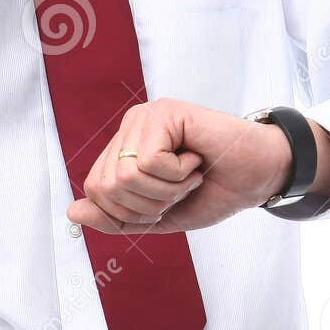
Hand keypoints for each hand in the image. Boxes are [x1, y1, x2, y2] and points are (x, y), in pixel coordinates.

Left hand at [67, 98, 305, 233]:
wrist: (257, 176)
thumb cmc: (213, 192)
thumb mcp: (158, 217)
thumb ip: (116, 217)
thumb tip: (72, 211)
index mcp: (123, 151)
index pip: (96, 192)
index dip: (131, 212)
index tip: (167, 201)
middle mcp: (129, 129)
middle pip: (106, 187)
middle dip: (149, 203)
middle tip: (181, 187)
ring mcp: (145, 117)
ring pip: (126, 176)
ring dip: (166, 189)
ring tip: (191, 172)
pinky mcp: (164, 111)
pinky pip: (149, 161)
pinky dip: (178, 174)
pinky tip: (197, 159)